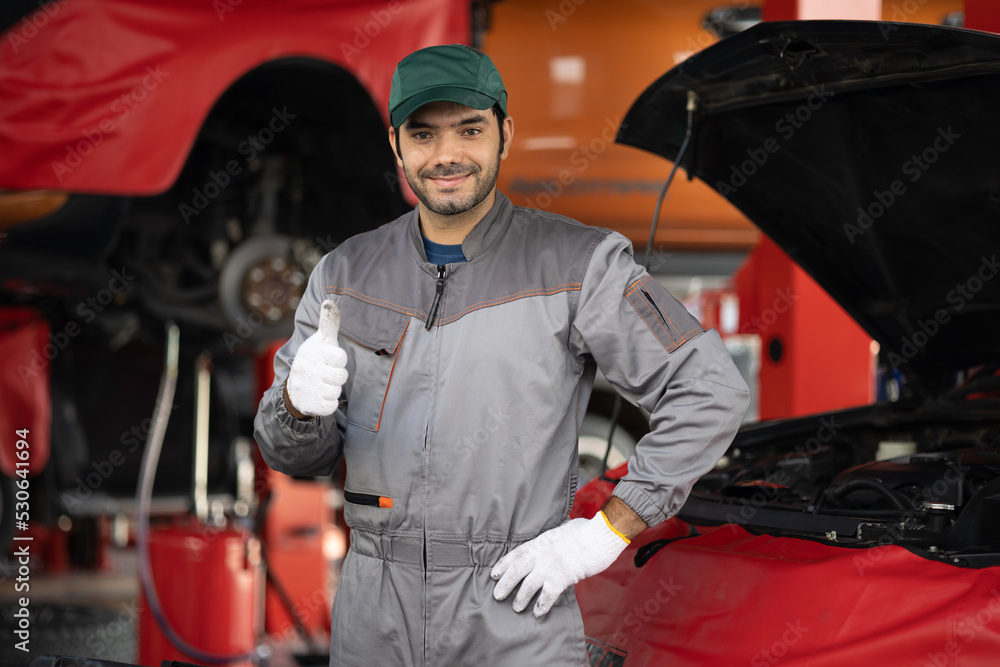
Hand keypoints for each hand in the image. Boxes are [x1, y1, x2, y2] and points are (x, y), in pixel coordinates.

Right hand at [285, 299, 348, 417]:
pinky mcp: (310, 405)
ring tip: (323, 384)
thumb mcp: (319, 341)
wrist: (294, 388)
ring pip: (336, 391)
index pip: (341, 357)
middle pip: (341, 376)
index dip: (338, 360)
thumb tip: (329, 301)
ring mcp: (308, 388)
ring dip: (333, 389)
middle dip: (337, 375)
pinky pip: (331, 406)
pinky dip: (329, 403)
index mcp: (312, 352)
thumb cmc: (314, 360)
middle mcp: (307, 369)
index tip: (329, 360)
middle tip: (327, 373)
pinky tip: (320, 396)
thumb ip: (328, 324)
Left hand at [491, 511, 628, 617]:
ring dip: (521, 597)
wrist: (600, 534)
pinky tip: (537, 613)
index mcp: (541, 541)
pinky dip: (541, 605)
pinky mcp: (562, 577)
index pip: (517, 553)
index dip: (504, 564)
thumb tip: (553, 541)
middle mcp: (541, 554)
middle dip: (506, 583)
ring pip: (528, 585)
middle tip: (497, 595)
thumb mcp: (563, 529)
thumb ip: (554, 539)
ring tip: (516, 607)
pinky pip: (547, 595)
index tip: (494, 573)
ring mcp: (550, 566)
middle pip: (517, 570)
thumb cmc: (586, 530)